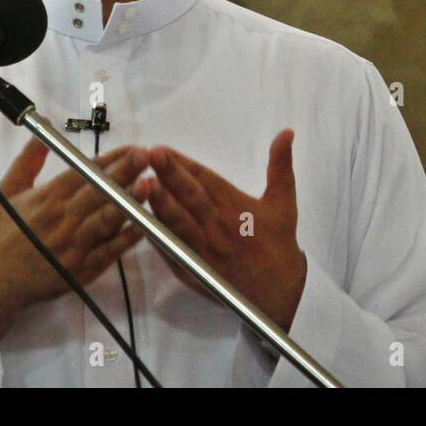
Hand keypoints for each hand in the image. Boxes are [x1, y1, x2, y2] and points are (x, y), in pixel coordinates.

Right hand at [0, 139, 151, 311]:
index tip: (130, 147)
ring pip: (105, 220)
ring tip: (149, 185)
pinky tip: (144, 225)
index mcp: (47, 198)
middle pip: (98, 192)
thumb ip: (28, 160)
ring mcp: (72, 246)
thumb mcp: (9, 190)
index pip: (82, 173)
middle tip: (146, 156)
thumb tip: (42, 131)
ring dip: (128, 202)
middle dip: (124, 172)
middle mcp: (61, 220)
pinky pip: (108, 252)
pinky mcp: (80, 270)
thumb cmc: (3, 232)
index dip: (108, 159)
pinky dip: (126, 239)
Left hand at [143, 129, 306, 329]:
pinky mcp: (194, 271)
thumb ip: (280, 165)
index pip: (207, 180)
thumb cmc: (278, 243)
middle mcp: (220, 227)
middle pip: (192, 197)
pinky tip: (139, 221)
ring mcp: (205, 251)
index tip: (163, 149)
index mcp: (238, 208)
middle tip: (151, 155)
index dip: (184, 164)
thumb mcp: (284, 201)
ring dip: (161, 205)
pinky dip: (156, 237)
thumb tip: (286, 132)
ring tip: (144, 185)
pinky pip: (172, 251)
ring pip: (180, 224)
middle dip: (171, 175)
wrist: (279, 292)